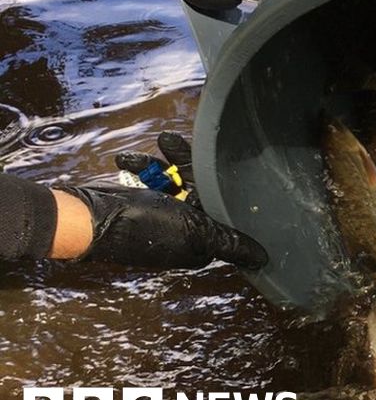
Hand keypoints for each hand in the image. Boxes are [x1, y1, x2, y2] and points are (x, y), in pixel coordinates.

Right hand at [52, 132, 267, 269]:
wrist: (89, 218)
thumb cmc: (147, 227)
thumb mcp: (196, 233)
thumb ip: (229, 243)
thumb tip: (262, 259)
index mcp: (203, 239)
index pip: (225, 210)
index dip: (227, 188)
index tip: (226, 165)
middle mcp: (185, 227)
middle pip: (203, 188)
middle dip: (193, 164)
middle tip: (176, 142)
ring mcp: (163, 213)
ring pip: (178, 179)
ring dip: (168, 161)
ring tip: (162, 140)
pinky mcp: (142, 200)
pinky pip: (152, 178)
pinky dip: (143, 167)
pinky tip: (127, 160)